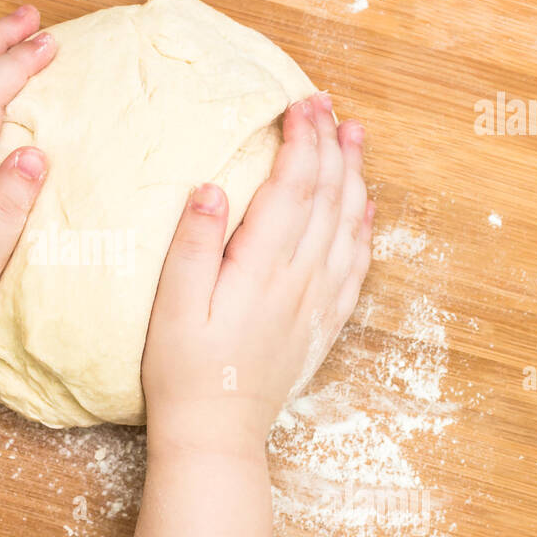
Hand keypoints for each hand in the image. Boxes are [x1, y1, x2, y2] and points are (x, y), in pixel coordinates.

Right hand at [141, 92, 372, 456]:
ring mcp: (317, 302)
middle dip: (329, 145)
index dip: (300, 141)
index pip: (292, 188)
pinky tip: (366, 208)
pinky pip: (357, 267)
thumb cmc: (183, 371)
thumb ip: (192, 246)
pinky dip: (366, 230)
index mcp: (260, 269)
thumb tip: (212, 187)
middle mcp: (299, 280)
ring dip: (354, 176)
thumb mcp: (170, 308)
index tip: (300, 104)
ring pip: (348, 225)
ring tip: (354, 137)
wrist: (216, 432)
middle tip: (326, 105)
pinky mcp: (322, 323)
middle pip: (327, 198)